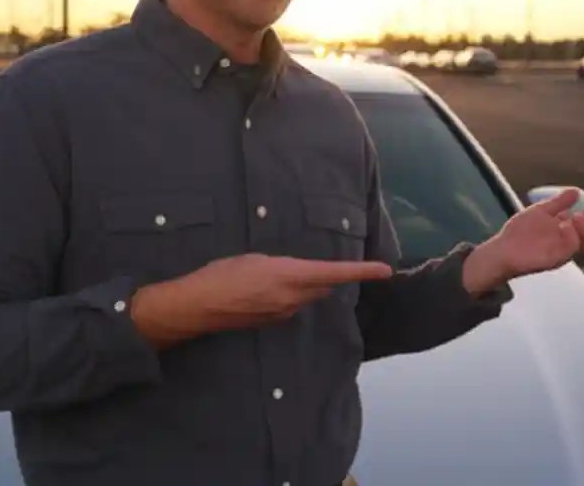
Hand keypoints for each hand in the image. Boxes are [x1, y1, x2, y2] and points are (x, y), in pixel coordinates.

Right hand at [130, 254, 392, 347]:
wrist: (198, 306)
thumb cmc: (223, 274)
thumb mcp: (255, 260)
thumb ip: (282, 267)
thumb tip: (295, 274)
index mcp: (290, 276)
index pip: (335, 273)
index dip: (362, 271)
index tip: (385, 271)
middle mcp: (292, 298)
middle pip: (322, 287)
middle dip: (321, 277)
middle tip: (300, 264)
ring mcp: (283, 314)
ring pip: (305, 297)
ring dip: (299, 286)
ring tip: (266, 276)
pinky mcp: (272, 323)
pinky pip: (288, 306)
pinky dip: (284, 296)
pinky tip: (258, 291)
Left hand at [463, 189, 583, 294]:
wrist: (502, 249)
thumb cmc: (520, 233)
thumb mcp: (541, 211)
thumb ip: (558, 203)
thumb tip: (575, 192)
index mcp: (570, 229)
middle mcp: (572, 240)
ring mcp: (566, 249)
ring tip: (580, 215)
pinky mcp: (557, 257)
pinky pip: (572, 246)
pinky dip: (573, 234)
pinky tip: (567, 224)